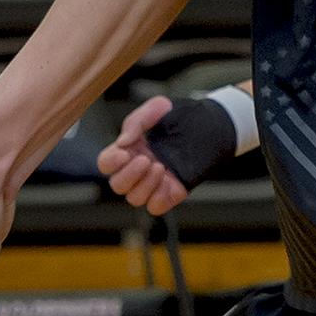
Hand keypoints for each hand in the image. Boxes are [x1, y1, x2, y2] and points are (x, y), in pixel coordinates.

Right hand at [97, 96, 189, 214]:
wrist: (209, 125)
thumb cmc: (180, 116)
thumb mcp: (156, 108)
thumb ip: (135, 122)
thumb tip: (122, 143)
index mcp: (129, 149)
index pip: (106, 164)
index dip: (110, 162)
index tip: (124, 153)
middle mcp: (138, 168)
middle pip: (117, 185)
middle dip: (129, 175)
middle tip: (146, 160)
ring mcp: (154, 182)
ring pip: (134, 198)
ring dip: (144, 185)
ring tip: (160, 167)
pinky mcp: (172, 192)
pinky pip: (155, 206)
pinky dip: (157, 197)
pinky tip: (167, 180)